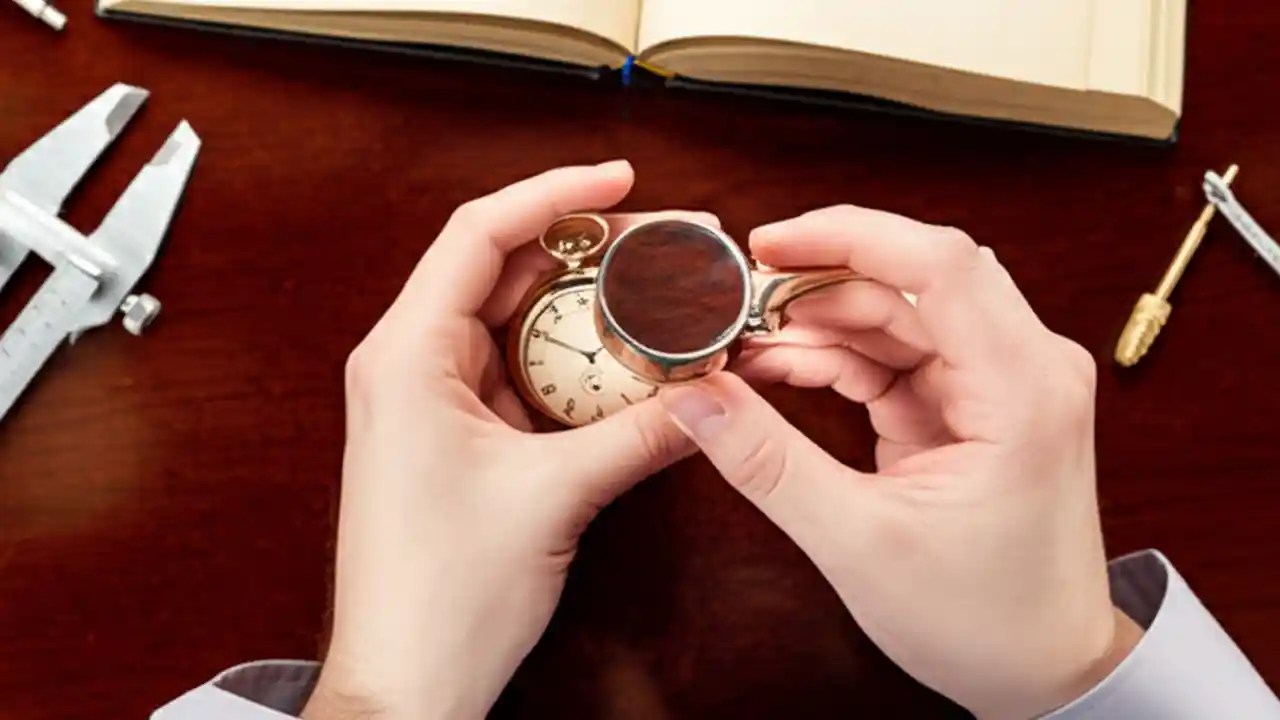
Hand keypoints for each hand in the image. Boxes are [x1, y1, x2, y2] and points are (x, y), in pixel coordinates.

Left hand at [303, 161, 702, 719]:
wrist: (406, 678)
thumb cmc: (436, 596)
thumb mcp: (554, 496)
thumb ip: (640, 434)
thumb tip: (703, 391)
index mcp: (406, 356)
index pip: (480, 232)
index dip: (555, 192)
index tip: (620, 178)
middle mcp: (410, 365)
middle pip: (504, 269)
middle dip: (587, 249)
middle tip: (662, 242)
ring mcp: (432, 399)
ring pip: (517, 320)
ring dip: (584, 306)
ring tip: (655, 293)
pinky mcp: (456, 434)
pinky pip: (521, 370)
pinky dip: (573, 359)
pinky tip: (625, 362)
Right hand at [659, 206, 1141, 719]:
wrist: (1043, 669)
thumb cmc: (985, 620)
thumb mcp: (859, 543)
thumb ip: (768, 462)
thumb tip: (695, 396)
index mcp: (1023, 390)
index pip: (938, 265)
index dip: (847, 236)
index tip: (768, 243)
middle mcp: (1026, 366)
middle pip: (911, 278)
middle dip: (817, 281)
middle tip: (737, 303)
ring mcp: (1001, 381)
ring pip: (896, 313)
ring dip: (817, 322)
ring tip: (743, 347)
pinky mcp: (971, 401)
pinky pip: (895, 354)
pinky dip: (834, 358)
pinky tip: (778, 370)